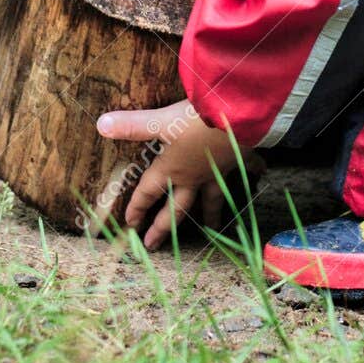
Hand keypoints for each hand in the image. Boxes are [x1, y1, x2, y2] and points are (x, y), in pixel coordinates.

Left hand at [96, 99, 254, 250]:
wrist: (241, 116)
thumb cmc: (199, 120)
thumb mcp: (162, 120)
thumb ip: (133, 125)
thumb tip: (100, 125)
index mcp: (172, 169)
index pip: (149, 193)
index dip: (137, 208)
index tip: (130, 225)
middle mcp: (194, 176)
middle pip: (176, 208)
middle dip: (164, 227)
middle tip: (154, 245)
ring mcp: (218, 171)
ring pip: (212, 199)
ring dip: (210, 215)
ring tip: (211, 229)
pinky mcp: (238, 159)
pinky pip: (246, 170)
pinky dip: (254, 171)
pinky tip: (263, 172)